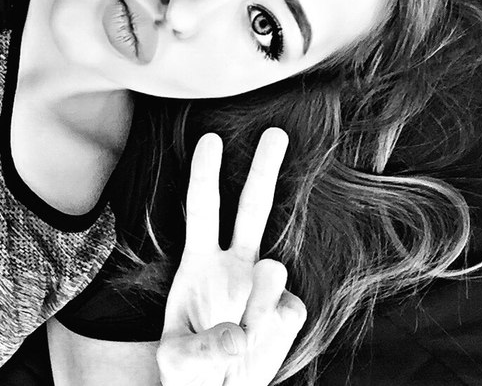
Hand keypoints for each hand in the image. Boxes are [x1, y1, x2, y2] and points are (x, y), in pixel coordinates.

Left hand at [157, 128, 306, 385]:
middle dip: (264, 170)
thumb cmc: (191, 370)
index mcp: (200, 263)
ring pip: (272, 274)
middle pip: (253, 209)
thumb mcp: (176, 360)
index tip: (211, 139)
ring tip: (240, 341)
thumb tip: (241, 333)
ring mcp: (265, 287)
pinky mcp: (290, 312)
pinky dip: (268, 341)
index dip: (205, 175)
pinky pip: (286, 317)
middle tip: (276, 133)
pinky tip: (256, 350)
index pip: (203, 210)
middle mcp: (236, 265)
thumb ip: (200, 349)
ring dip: (256, 306)